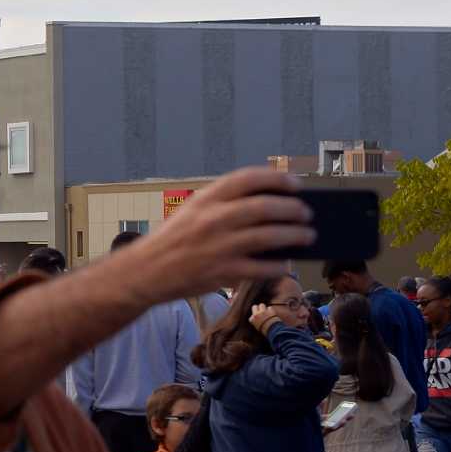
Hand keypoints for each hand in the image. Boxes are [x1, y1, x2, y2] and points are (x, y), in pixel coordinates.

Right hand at [122, 167, 312, 303]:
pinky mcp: (224, 272)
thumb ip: (223, 204)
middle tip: (306, 213)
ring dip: (295, 234)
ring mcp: (219, 246)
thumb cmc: (172, 241)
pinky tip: (286, 263)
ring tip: (307, 235)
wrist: (143, 273)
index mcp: (205, 199)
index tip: (295, 184)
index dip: (277, 178)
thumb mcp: (191, 212)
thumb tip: (270, 203)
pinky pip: (264, 267)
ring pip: (271, 235)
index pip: (248, 179)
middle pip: (266, 206)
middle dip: (293, 209)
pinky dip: (280, 265)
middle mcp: (213, 219)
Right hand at [249, 303, 282, 335]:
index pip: (251, 316)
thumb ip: (256, 322)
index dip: (255, 317)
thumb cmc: (265, 331)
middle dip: (257, 308)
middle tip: (260, 311)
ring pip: (262, 305)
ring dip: (263, 307)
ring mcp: (263, 312)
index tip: (257, 320)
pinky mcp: (270, 311)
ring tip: (266, 311)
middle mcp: (256, 314)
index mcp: (252, 319)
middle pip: (254, 306)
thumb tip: (257, 319)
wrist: (273, 331)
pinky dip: (270, 310)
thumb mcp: (257, 327)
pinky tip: (271, 313)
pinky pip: (269, 307)